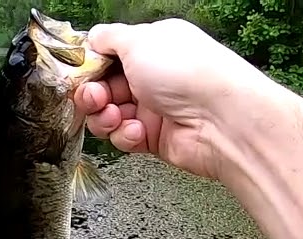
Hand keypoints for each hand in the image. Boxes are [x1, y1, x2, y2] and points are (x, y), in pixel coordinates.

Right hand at [73, 18, 276, 179]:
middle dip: (92, 94)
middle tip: (95, 97)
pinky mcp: (154, 138)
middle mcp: (152, 76)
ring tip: (114, 115)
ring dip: (104, 117)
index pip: (108, 56)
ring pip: (108, 115)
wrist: (221, 119)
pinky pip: (124, 137)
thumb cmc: (188, 72)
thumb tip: (92, 37)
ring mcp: (153, 108)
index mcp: (152, 47)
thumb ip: (109, 38)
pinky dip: (125, 135)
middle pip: (103, 87)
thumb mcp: (139, 40)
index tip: (81, 74)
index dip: (90, 67)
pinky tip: (137, 130)